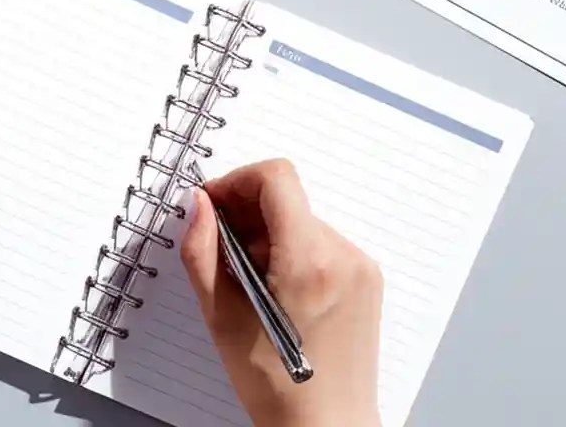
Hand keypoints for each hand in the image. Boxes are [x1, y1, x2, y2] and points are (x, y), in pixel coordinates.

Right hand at [181, 160, 382, 426]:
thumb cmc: (275, 386)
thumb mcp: (221, 316)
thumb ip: (201, 251)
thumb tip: (197, 205)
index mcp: (309, 260)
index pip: (276, 178)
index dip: (236, 182)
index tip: (212, 206)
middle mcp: (344, 255)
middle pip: (286, 201)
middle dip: (246, 217)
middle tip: (220, 254)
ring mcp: (362, 266)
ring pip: (302, 222)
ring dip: (268, 238)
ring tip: (249, 285)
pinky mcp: (368, 279)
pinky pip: (322, 244)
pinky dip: (293, 254)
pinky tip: (276, 293)